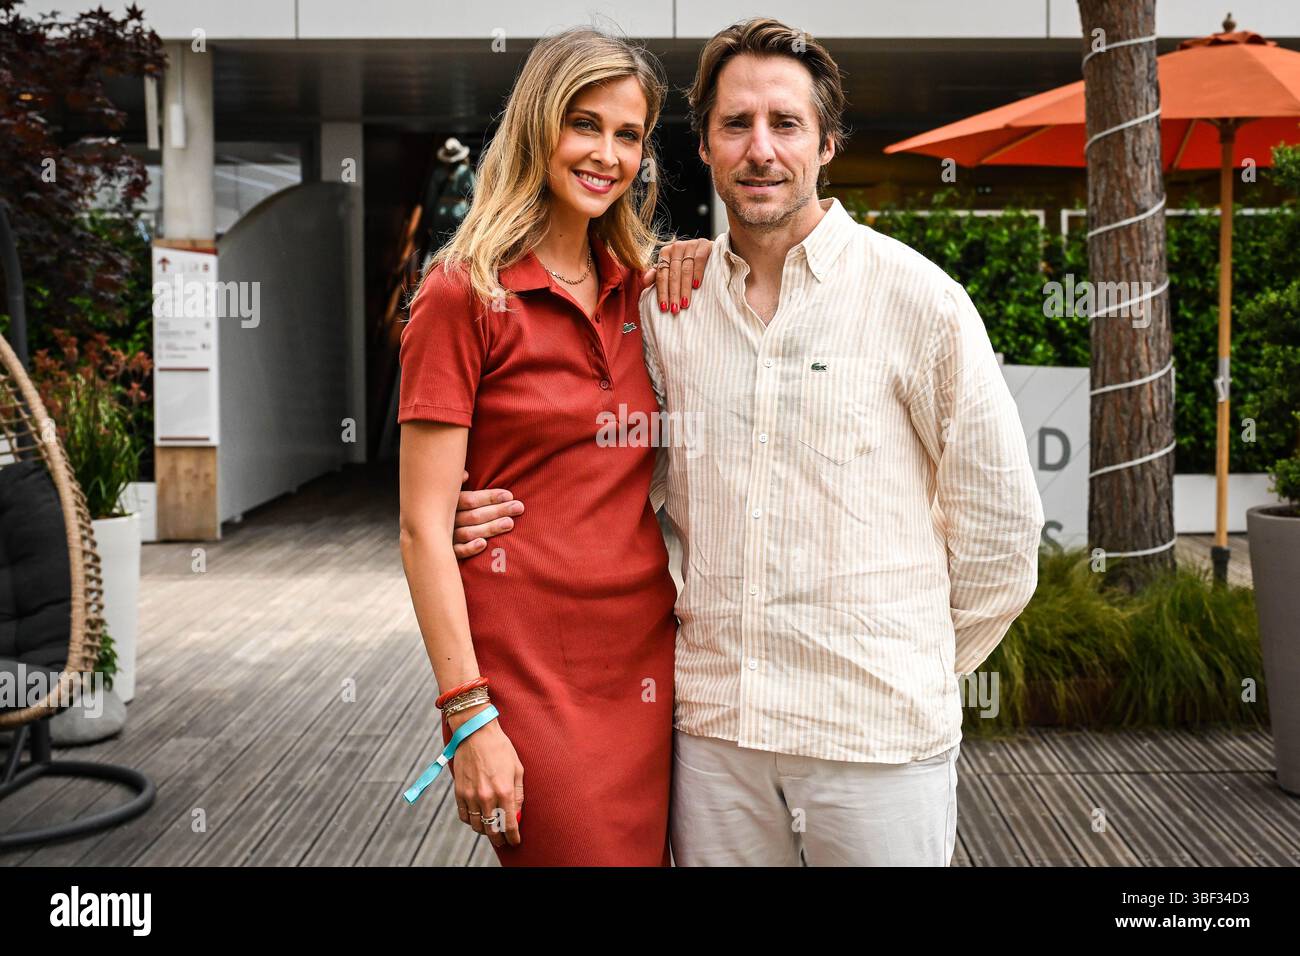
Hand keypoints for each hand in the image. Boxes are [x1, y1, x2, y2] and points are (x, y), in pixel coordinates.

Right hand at [448, 703, 523, 847]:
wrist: (476, 733)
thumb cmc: (500, 748)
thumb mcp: (517, 768)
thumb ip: (518, 794)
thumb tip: (517, 814)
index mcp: (504, 791)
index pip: (509, 824)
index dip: (513, 837)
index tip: (515, 842)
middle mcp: (487, 797)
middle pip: (492, 830)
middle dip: (499, 839)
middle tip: (503, 842)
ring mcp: (471, 796)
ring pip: (477, 826)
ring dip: (484, 831)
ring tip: (490, 828)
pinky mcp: (459, 792)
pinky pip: (464, 816)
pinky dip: (471, 821)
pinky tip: (477, 818)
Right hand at [453, 470, 523, 558]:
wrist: (423, 541)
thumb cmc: (445, 512)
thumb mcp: (449, 495)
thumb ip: (458, 484)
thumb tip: (465, 474)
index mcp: (449, 505)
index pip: (470, 500)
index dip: (490, 497)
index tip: (509, 495)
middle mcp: (446, 520)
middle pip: (474, 516)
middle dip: (498, 510)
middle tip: (518, 507)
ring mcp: (446, 537)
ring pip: (468, 533)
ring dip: (489, 528)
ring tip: (509, 523)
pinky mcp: (448, 553)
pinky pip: (457, 552)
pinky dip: (469, 548)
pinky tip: (483, 544)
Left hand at [641, 237, 712, 313]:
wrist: (710, 251)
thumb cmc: (688, 263)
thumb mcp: (671, 268)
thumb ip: (658, 275)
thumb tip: (644, 282)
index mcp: (665, 253)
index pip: (661, 275)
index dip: (662, 292)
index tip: (663, 308)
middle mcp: (676, 247)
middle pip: (673, 274)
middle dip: (673, 294)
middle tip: (674, 309)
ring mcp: (690, 245)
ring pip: (685, 269)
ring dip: (685, 288)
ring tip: (685, 303)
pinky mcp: (704, 245)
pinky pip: (699, 260)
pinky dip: (698, 273)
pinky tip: (696, 285)